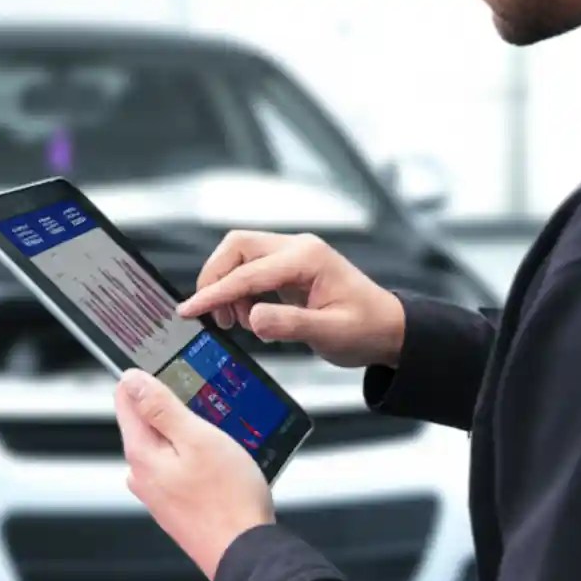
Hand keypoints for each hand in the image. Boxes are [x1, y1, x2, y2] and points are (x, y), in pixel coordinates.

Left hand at [114, 368, 274, 580]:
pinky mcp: (176, 505)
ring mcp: (158, 493)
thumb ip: (162, 408)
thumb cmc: (228, 500)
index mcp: (142, 454)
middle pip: (147, 423)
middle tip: (205, 405)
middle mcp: (142, 475)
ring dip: (188, 434)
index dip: (145, 378)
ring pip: (166, 446)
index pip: (125, 399)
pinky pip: (179, 468)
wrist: (245, 552)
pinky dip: (196, 457)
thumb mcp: (198, 438)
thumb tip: (133, 381)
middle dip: (172, 408)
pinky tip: (220, 462)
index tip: (168, 370)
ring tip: (219, 436)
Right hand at [177, 231, 405, 367]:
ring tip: (242, 322)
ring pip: (240, 257)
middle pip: (236, 247)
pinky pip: (252, 270)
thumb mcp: (330, 333)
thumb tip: (255, 319)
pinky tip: (254, 316)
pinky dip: (242, 292)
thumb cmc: (368, 328)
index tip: (191, 309)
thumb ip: (290, 325)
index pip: (248, 272)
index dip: (215, 293)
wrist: (389, 329)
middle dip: (216, 279)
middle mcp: (298, 248)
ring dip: (229, 288)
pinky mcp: (289, 268)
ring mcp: (293, 255)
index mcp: (308, 258)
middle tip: (214, 316)